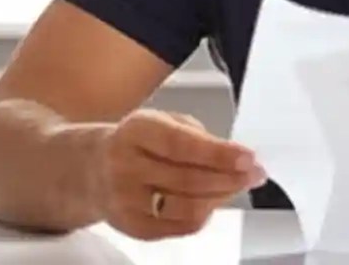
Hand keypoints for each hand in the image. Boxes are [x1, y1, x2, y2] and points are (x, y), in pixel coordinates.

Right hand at [95, 109, 265, 239]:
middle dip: (230, 177)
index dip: (218, 153)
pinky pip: (181, 227)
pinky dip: (205, 214)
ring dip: (221, 197)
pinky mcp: (133, 227)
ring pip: (187, 207)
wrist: (93, 169)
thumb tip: (235, 156)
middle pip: (188, 180)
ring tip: (238, 185)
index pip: (181, 145)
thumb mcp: (163, 121)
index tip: (248, 157)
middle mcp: (125, 166)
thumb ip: (196, 135)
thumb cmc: (137, 142)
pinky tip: (213, 200)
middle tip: (255, 173)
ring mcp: (127, 200)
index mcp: (135, 131)